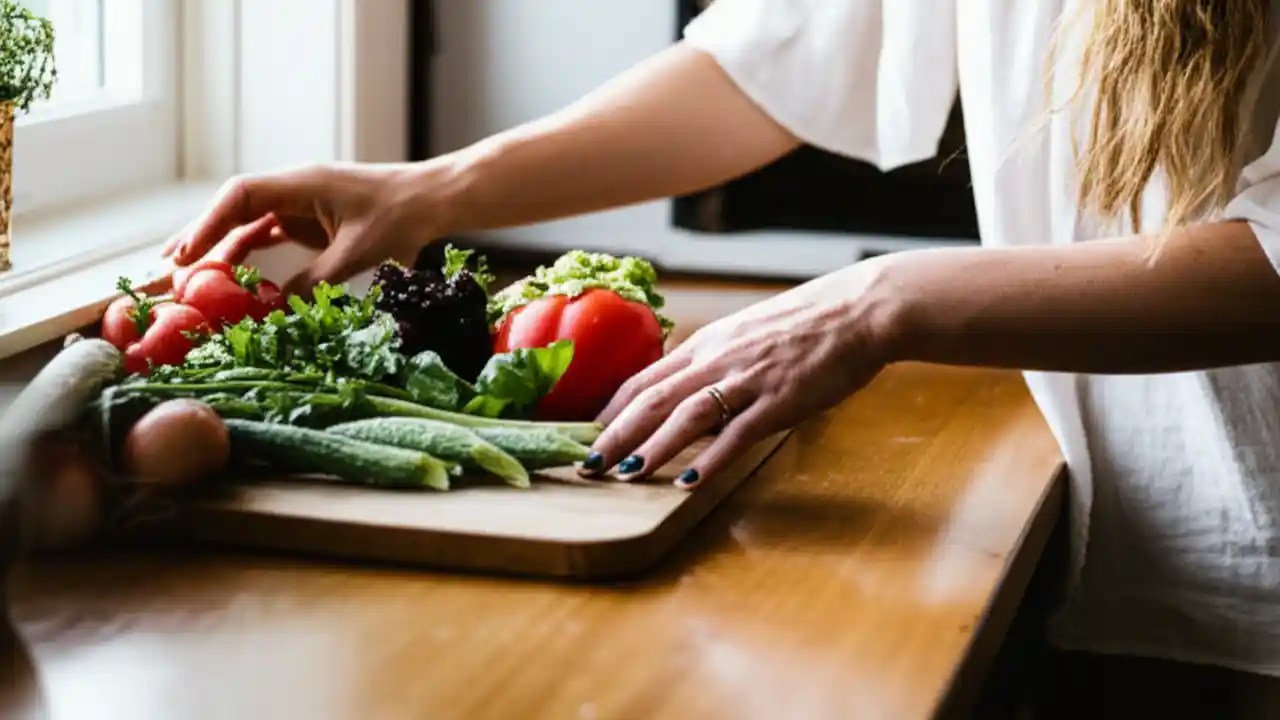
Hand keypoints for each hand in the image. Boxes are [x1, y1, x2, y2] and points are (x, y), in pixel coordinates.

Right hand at [163, 163, 433, 294]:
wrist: (434, 201)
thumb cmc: (402, 217)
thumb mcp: (357, 254)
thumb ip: (314, 283)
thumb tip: (272, 311)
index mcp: (302, 183)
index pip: (240, 197)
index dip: (208, 225)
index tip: (185, 254)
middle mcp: (294, 189)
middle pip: (234, 210)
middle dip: (201, 237)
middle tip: (168, 267)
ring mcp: (301, 205)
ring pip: (248, 224)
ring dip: (220, 248)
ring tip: (187, 275)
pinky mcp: (311, 222)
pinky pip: (270, 235)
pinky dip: (249, 255)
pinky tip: (230, 277)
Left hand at [584, 262, 898, 488]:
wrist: (858, 310)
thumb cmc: (807, 323)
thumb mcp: (746, 333)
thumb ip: (714, 359)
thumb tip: (687, 387)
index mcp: (707, 343)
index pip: (643, 377)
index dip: (611, 407)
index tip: (587, 432)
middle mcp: (717, 359)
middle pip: (651, 398)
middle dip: (613, 434)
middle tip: (585, 464)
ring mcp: (747, 379)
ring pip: (684, 415)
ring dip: (649, 447)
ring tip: (623, 475)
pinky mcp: (778, 400)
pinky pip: (735, 434)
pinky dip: (708, 460)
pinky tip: (686, 482)